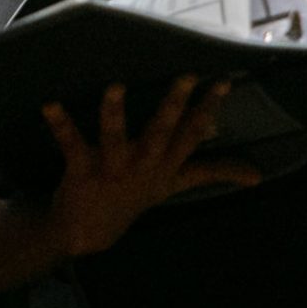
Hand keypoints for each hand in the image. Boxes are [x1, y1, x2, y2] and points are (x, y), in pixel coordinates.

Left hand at [42, 76, 261, 259]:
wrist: (88, 231)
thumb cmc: (133, 196)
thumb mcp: (175, 185)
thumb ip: (211, 172)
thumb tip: (255, 173)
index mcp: (166, 167)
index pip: (193, 136)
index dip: (210, 109)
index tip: (224, 81)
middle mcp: (143, 167)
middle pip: (163, 134)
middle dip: (175, 106)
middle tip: (187, 76)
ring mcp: (113, 170)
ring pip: (117, 139)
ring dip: (115, 114)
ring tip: (115, 88)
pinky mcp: (83, 172)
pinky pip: (72, 144)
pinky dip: (61, 125)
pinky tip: (51, 104)